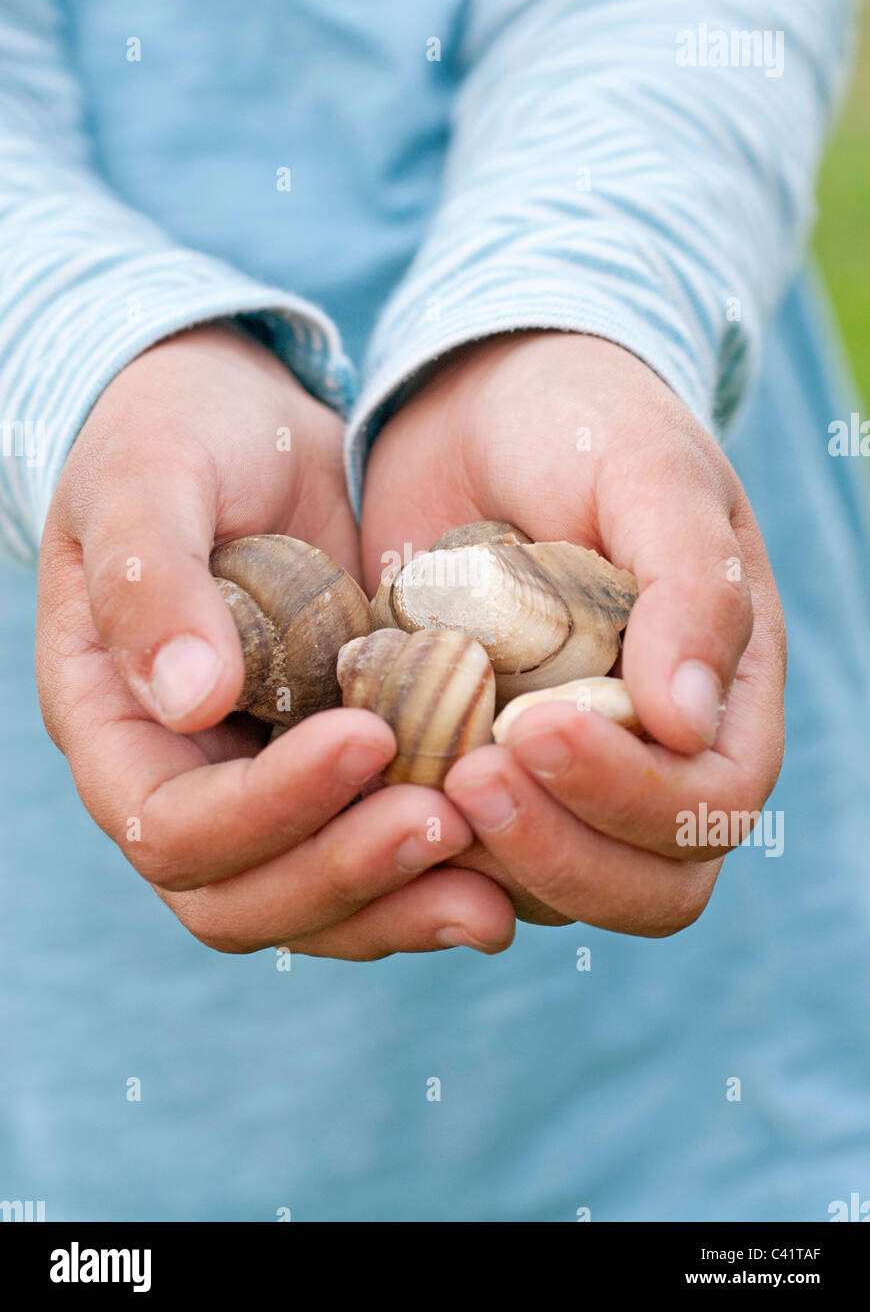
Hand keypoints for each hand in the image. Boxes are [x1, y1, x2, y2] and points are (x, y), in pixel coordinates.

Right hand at [37, 324, 514, 958]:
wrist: (245, 426)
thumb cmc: (176, 435)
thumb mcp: (146, 478)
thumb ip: (152, 580)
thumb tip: (187, 697)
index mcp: (113, 728)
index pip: (171, 826)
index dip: (265, 808)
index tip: (367, 735)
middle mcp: (181, 779)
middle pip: (239, 897)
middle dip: (342, 874)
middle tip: (446, 822)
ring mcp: (258, 788)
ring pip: (311, 905)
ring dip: (397, 903)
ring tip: (494, 895)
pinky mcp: (333, 776)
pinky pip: (370, 858)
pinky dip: (431, 878)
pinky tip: (508, 873)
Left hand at [361, 331, 785, 934]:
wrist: (476, 403)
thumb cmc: (582, 422)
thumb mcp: (647, 470)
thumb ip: (688, 584)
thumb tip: (690, 722)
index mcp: (722, 697)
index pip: (707, 811)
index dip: (630, 796)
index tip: (534, 724)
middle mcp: (652, 757)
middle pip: (640, 885)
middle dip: (555, 851)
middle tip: (464, 776)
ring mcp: (560, 776)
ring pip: (546, 890)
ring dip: (479, 858)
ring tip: (408, 778)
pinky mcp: (471, 765)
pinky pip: (456, 848)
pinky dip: (413, 834)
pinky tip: (363, 778)